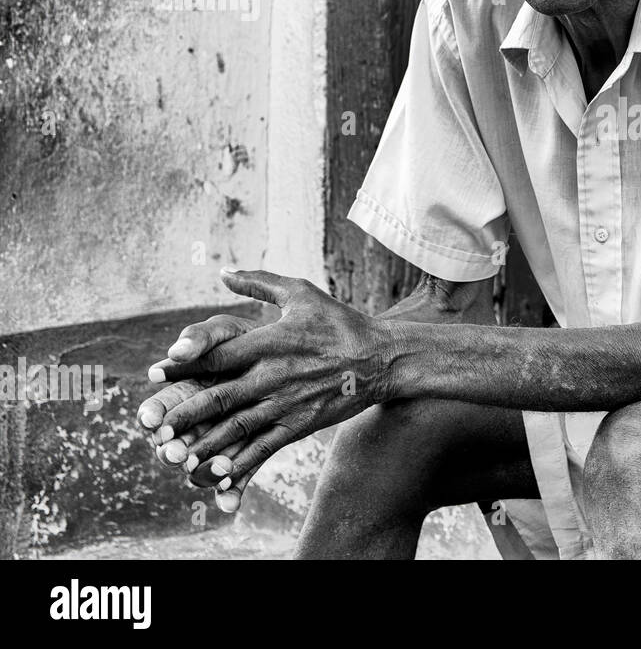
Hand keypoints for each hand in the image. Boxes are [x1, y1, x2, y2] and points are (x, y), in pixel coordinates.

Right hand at [137, 314, 264, 510]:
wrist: (299, 356)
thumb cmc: (253, 338)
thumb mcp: (227, 331)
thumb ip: (201, 338)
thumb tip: (176, 351)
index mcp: (185, 391)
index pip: (160, 408)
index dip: (153, 415)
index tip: (151, 420)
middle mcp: (199, 420)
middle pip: (177, 443)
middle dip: (173, 449)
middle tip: (174, 453)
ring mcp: (223, 439)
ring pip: (204, 464)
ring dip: (204, 472)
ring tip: (216, 470)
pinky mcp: (250, 452)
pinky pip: (239, 475)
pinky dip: (233, 490)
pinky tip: (231, 503)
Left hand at [143, 268, 389, 488]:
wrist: (382, 358)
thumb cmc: (339, 322)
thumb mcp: (302, 293)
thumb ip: (259, 283)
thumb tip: (223, 272)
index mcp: (271, 342)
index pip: (218, 355)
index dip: (183, 365)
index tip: (154, 375)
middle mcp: (274, 375)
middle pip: (219, 396)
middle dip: (182, 413)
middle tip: (151, 426)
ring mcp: (286, 403)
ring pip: (236, 428)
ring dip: (202, 444)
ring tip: (173, 456)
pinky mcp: (299, 425)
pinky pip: (263, 448)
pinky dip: (239, 464)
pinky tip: (216, 476)